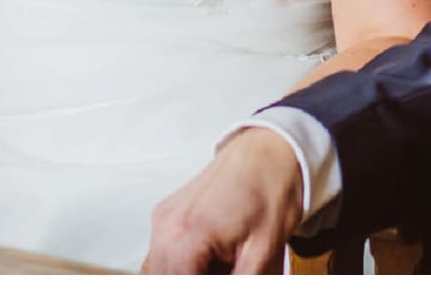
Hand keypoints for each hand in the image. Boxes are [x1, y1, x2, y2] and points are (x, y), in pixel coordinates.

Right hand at [142, 128, 306, 273]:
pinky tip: (211, 261)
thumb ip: (241, 283)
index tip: (228, 276)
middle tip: (228, 268)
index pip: (176, 285)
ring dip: (184, 273)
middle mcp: (166, 225)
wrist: (272, 150)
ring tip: (222, 265)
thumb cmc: (271, 189)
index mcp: (186, 235)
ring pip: (157, 269)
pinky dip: (180, 265)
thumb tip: (231, 290)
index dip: (200, 288)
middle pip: (162, 278)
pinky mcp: (168, 214)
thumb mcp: (262, 252)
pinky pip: (162, 253)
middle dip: (193, 279)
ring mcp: (164, 217)